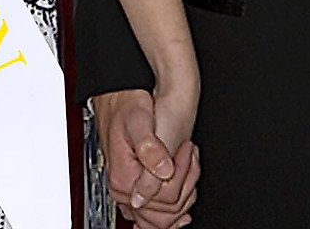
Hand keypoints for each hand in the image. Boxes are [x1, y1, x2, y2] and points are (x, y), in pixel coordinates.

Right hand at [93, 88, 199, 228]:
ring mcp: (130, 188)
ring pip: (163, 216)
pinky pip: (155, 212)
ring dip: (183, 191)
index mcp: (122, 178)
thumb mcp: (139, 120)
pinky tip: (184, 188)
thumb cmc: (128, 102)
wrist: (120, 93)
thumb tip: (163, 174)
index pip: (163, 203)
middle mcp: (124, 188)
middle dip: (185, 186)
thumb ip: (149, 150)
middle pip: (163, 216)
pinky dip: (174, 203)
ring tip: (187, 160)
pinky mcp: (137, 184)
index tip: (186, 152)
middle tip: (189, 155)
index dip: (182, 179)